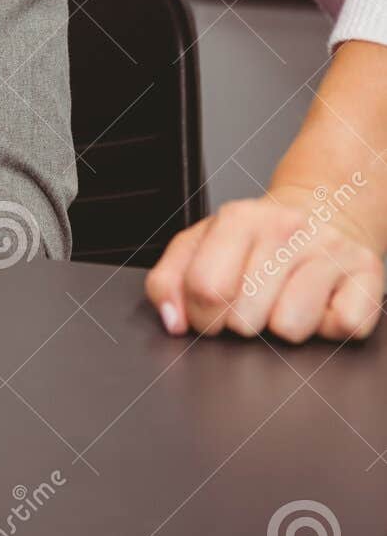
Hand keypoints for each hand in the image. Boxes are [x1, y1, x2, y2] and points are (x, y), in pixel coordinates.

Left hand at [145, 189, 384, 342]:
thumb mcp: (202, 246)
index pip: (205, 288)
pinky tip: (322, 301)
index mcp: (238, 218)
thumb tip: (172, 320)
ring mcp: (329, 248)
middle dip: (244, 322)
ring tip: (288, 298)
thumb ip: (169, 280)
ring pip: (289, 328)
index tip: (211, 313)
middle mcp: (285, 227)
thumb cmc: (258, 240)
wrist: (325, 207)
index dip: (202, 317)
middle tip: (256, 299)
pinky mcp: (368, 274)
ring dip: (286, 325)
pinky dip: (329, 326)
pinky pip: (342, 327)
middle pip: (244, 319)